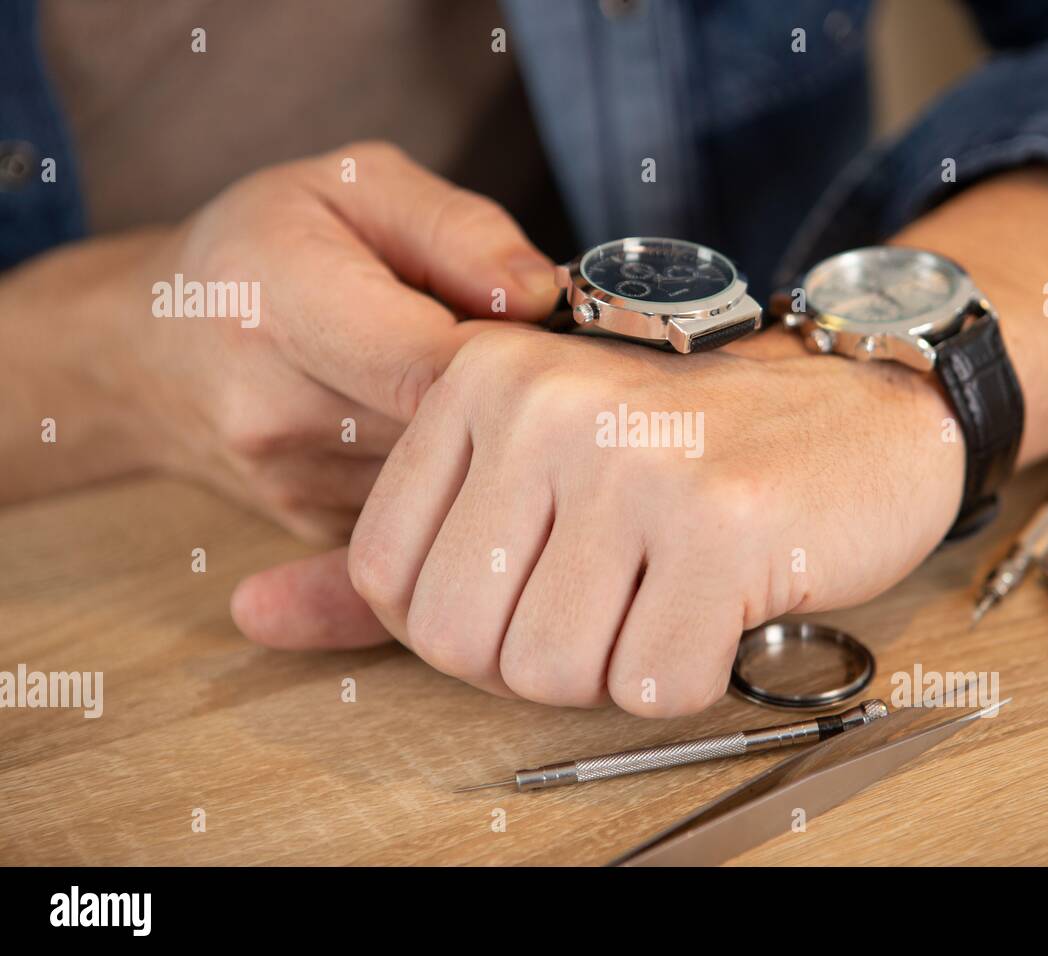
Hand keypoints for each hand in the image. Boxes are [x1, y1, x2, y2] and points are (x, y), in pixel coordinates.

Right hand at [81, 141, 555, 540]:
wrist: (151, 351)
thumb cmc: (261, 248)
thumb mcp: (355, 185)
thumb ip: (456, 229)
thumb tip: (543, 296)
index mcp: (279, 307)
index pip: (435, 367)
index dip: (517, 355)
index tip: (544, 330)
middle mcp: (276, 415)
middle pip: (456, 433)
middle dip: (515, 397)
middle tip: (531, 353)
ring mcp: (296, 487)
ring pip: (452, 482)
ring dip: (489, 438)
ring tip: (479, 384)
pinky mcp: (319, 532)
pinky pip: (427, 516)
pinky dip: (456, 475)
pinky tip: (447, 431)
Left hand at [233, 325, 963, 714]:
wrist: (856, 410)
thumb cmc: (685, 450)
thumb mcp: (528, 472)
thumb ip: (392, 554)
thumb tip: (251, 619)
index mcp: (479, 381)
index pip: (387, 580)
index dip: (461, 621)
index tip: (540, 580)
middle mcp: (547, 407)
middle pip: (462, 642)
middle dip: (535, 653)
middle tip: (610, 595)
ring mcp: (634, 463)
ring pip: (548, 675)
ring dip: (613, 662)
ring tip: (664, 590)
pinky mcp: (721, 528)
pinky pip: (652, 685)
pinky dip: (686, 671)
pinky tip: (719, 602)